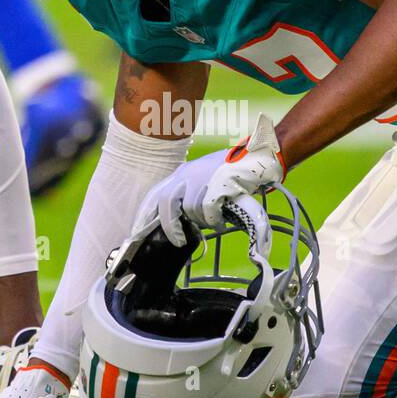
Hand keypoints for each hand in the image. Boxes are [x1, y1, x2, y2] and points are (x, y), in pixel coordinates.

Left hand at [136, 114, 284, 246]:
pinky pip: (208, 209)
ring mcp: (202, 176)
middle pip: (165, 202)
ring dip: (203, 220)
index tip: (138, 232)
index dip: (145, 215)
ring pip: (191, 209)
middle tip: (179, 241)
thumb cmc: (234, 171)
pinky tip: (222, 219)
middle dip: (171, 226)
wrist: (258, 156)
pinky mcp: (218, 183)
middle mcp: (188, 172)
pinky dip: (215, 218)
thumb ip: (191, 195)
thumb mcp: (206, 179)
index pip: (155, 194)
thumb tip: (182, 220)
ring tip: (215, 220)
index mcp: (182, 172)